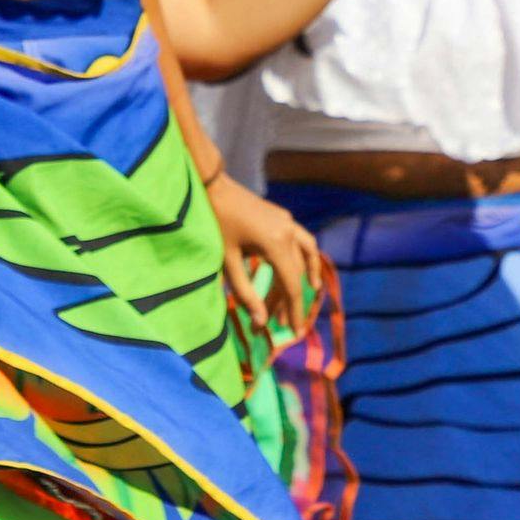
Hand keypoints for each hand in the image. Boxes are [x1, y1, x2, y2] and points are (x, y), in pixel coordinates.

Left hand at [208, 172, 324, 336]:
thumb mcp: (227, 262)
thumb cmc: (217, 224)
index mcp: (275, 243)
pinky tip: (303, 268)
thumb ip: (245, 293)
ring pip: (305, 255)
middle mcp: (288, 232)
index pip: (291, 285)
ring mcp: (288, 222)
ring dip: (305, 278)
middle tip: (282, 325)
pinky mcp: (283, 217)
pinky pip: (301, 241)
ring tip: (306, 296)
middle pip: (295, 274)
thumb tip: (261, 323)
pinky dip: (305, 256)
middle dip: (289, 301)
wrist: (213, 186)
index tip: (293, 333)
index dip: (294, 311)